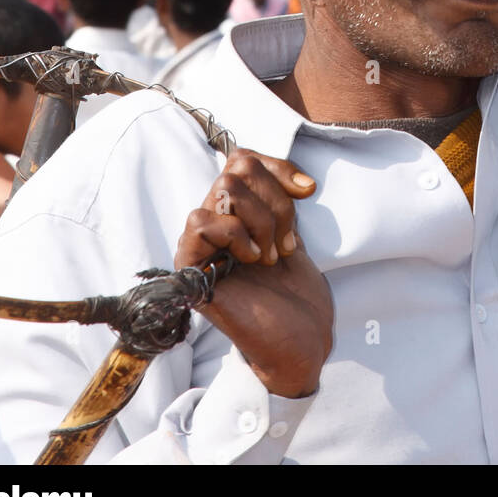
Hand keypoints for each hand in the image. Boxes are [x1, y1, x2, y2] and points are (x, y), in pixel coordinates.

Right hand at [175, 149, 332, 398]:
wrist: (298, 338)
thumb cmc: (294, 291)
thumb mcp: (292, 231)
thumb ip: (280, 198)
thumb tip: (294, 178)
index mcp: (238, 210)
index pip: (244, 158)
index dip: (278, 168)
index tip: (308, 192)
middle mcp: (215, 219)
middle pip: (238, 168)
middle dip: (276, 202)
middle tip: (285, 243)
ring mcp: (200, 241)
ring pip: (225, 188)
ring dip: (261, 221)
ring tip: (270, 257)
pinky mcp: (189, 265)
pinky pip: (201, 222)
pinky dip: (235, 235)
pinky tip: (250, 260)